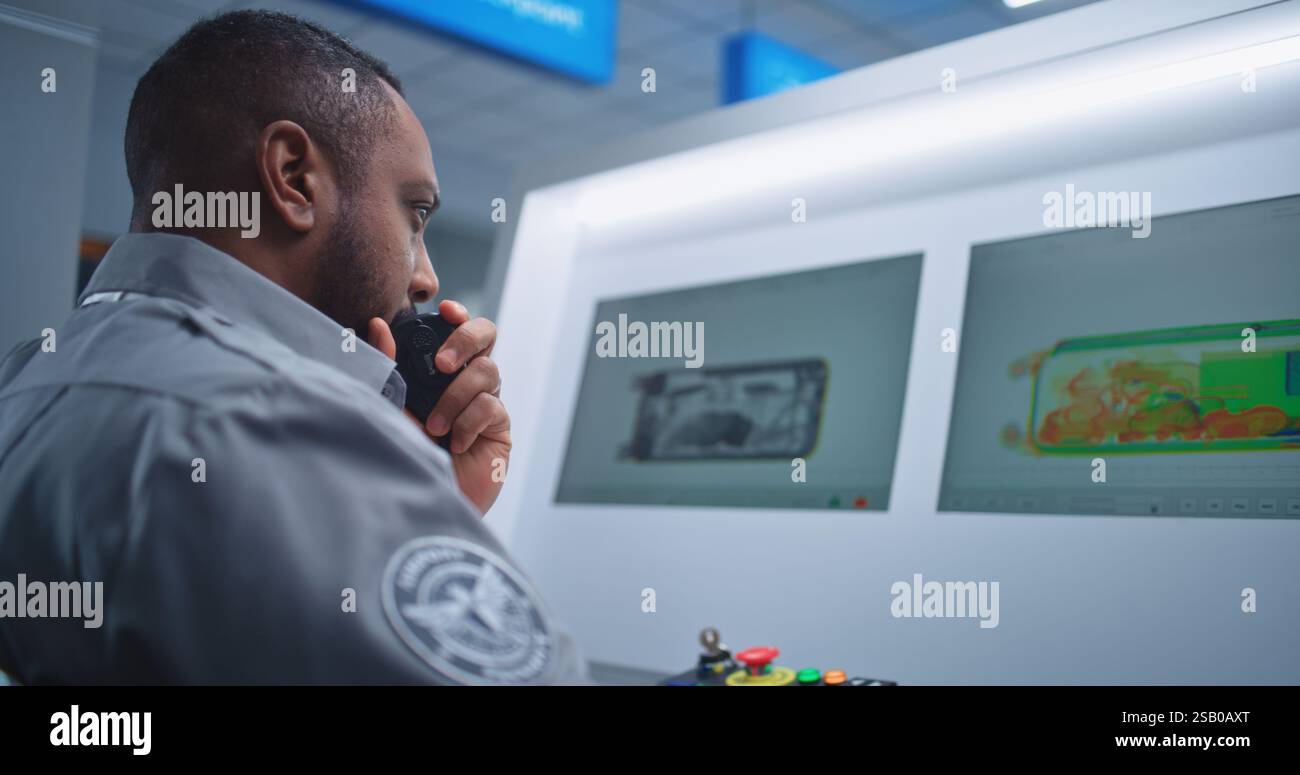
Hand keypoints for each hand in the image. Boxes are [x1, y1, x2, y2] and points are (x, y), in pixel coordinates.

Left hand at [367, 300, 509, 514]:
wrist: (417, 501)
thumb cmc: (397, 452)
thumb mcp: (387, 403)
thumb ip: (385, 365)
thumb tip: (376, 324)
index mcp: (436, 369)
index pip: (456, 327)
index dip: (458, 314)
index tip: (446, 311)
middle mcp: (463, 379)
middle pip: (486, 334)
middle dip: (465, 340)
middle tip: (443, 366)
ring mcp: (484, 401)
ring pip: (487, 370)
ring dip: (457, 396)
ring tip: (435, 427)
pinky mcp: (499, 428)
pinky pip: (492, 406)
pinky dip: (470, 422)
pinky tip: (456, 444)